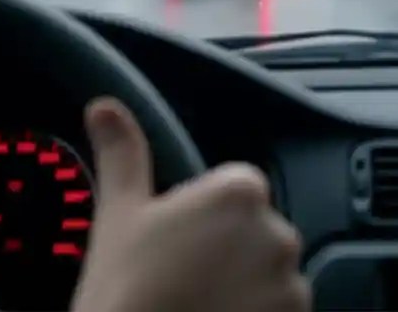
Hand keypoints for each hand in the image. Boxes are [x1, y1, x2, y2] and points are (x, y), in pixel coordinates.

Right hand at [71, 98, 309, 311]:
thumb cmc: (126, 293)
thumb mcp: (118, 215)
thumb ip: (122, 153)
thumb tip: (105, 106)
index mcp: (238, 192)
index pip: (234, 188)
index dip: (202, 215)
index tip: (175, 244)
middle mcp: (277, 232)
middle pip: (254, 232)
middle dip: (226, 252)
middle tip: (180, 280)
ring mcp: (292, 286)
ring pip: (268, 276)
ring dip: (243, 288)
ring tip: (196, 306)